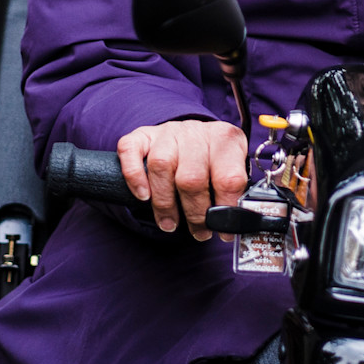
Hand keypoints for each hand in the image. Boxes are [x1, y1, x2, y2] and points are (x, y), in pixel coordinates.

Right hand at [116, 119, 249, 239]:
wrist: (191, 133)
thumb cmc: (211, 158)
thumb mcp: (231, 168)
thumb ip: (232, 191)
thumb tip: (233, 222)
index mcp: (225, 139)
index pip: (228, 177)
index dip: (225, 209)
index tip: (223, 229)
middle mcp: (196, 132)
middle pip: (192, 177)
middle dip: (195, 213)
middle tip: (198, 231)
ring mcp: (167, 132)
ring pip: (161, 166)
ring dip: (164, 204)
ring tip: (170, 224)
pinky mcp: (143, 136)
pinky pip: (130, 151)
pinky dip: (134, 176)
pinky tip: (143, 196)